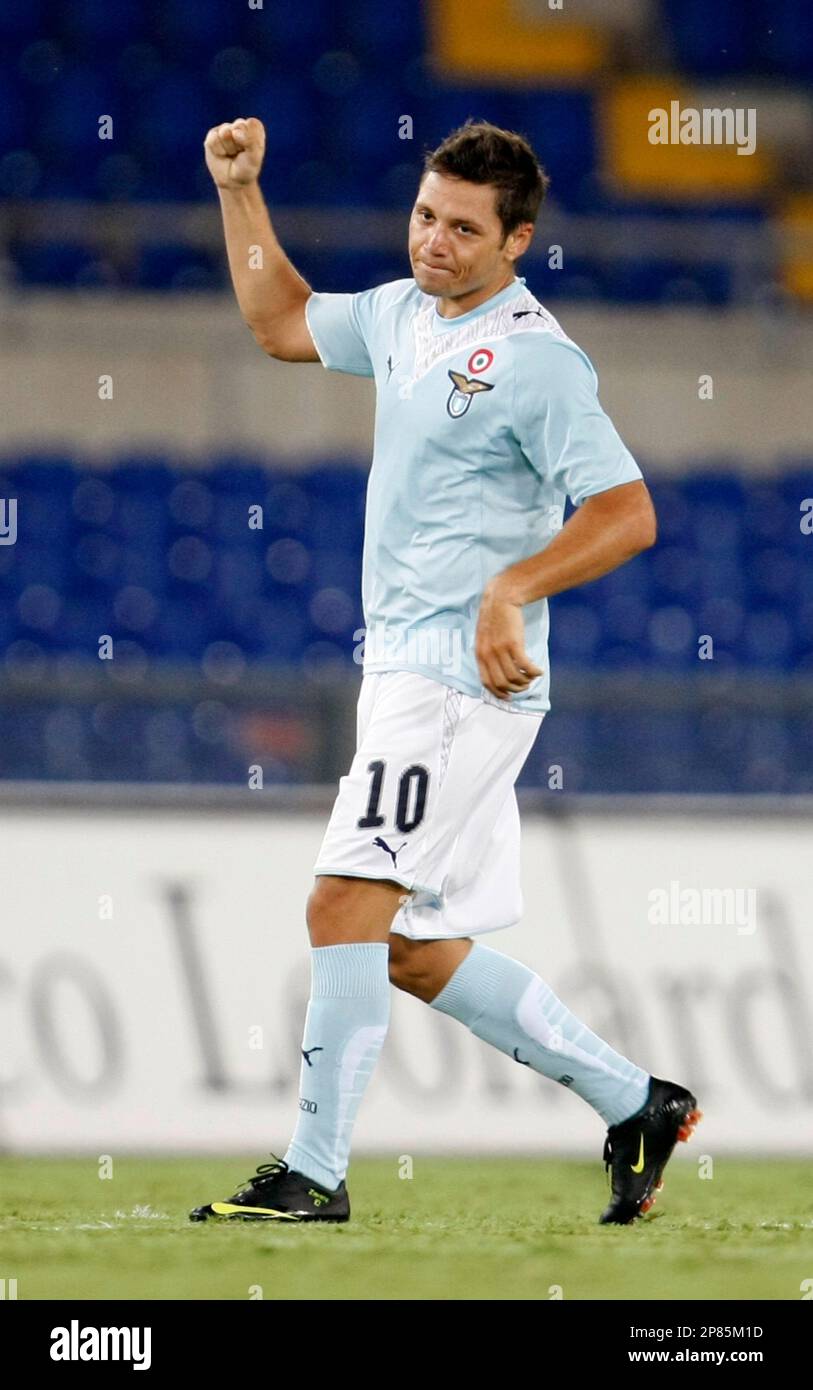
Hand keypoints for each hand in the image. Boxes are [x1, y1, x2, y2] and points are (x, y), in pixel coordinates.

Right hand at [204, 117, 265, 188]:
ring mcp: (225, 128)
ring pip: (225, 132)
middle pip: (239, 126)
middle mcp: (239, 125)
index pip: (252, 124)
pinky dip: (219, 150)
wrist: (232, 181)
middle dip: (240, 144)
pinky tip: (221, 154)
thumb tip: (235, 132)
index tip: (251, 151)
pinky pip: (214, 139)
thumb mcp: (254, 158)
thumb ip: (250, 142)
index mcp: (253, 128)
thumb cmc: (246, 168)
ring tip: (230, 154)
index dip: (251, 140)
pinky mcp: (213, 135)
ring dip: (229, 148)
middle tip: (240, 153)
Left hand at [475, 580, 543, 699]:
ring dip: (526, 681)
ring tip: (532, 677)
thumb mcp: (484, 638)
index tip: (509, 697)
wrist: (501, 599)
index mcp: (479, 655)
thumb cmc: (495, 618)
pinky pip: (525, 666)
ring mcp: (500, 650)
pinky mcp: (514, 644)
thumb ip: (487, 654)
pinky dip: (534, 672)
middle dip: (515, 689)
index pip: (487, 683)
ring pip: (515, 677)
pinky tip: (538, 671)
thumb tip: (497, 672)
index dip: (499, 693)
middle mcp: (488, 655)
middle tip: (524, 686)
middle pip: (502, 683)